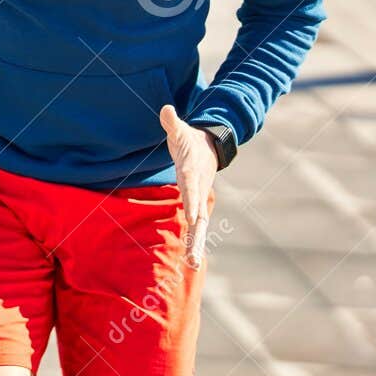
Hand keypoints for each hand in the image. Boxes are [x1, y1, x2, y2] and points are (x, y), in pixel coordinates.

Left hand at [159, 104, 217, 268]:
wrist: (210, 146)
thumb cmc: (189, 139)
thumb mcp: (180, 129)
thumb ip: (172, 122)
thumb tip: (166, 109)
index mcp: (192, 171)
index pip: (190, 187)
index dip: (191, 200)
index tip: (192, 215)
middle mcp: (198, 189)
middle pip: (199, 214)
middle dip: (197, 235)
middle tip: (194, 255)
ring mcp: (199, 199)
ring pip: (200, 226)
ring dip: (196, 246)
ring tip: (192, 266)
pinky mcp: (198, 205)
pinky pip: (197, 227)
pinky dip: (195, 244)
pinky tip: (192, 262)